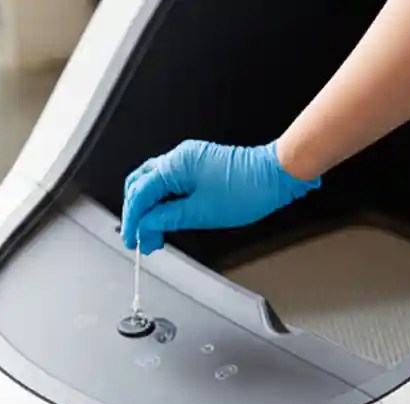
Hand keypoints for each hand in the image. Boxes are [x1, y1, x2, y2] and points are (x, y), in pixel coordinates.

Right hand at [120, 140, 319, 253]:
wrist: (276, 176)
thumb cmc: (247, 190)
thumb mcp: (200, 213)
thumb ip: (167, 219)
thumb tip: (146, 225)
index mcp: (175, 165)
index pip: (139, 193)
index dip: (133, 219)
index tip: (132, 240)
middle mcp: (178, 157)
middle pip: (141, 185)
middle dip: (138, 213)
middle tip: (142, 239)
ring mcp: (188, 160)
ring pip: (154, 184)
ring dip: (151, 209)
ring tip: (155, 234)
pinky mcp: (198, 165)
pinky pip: (171, 182)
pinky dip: (164, 201)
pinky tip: (167, 218)